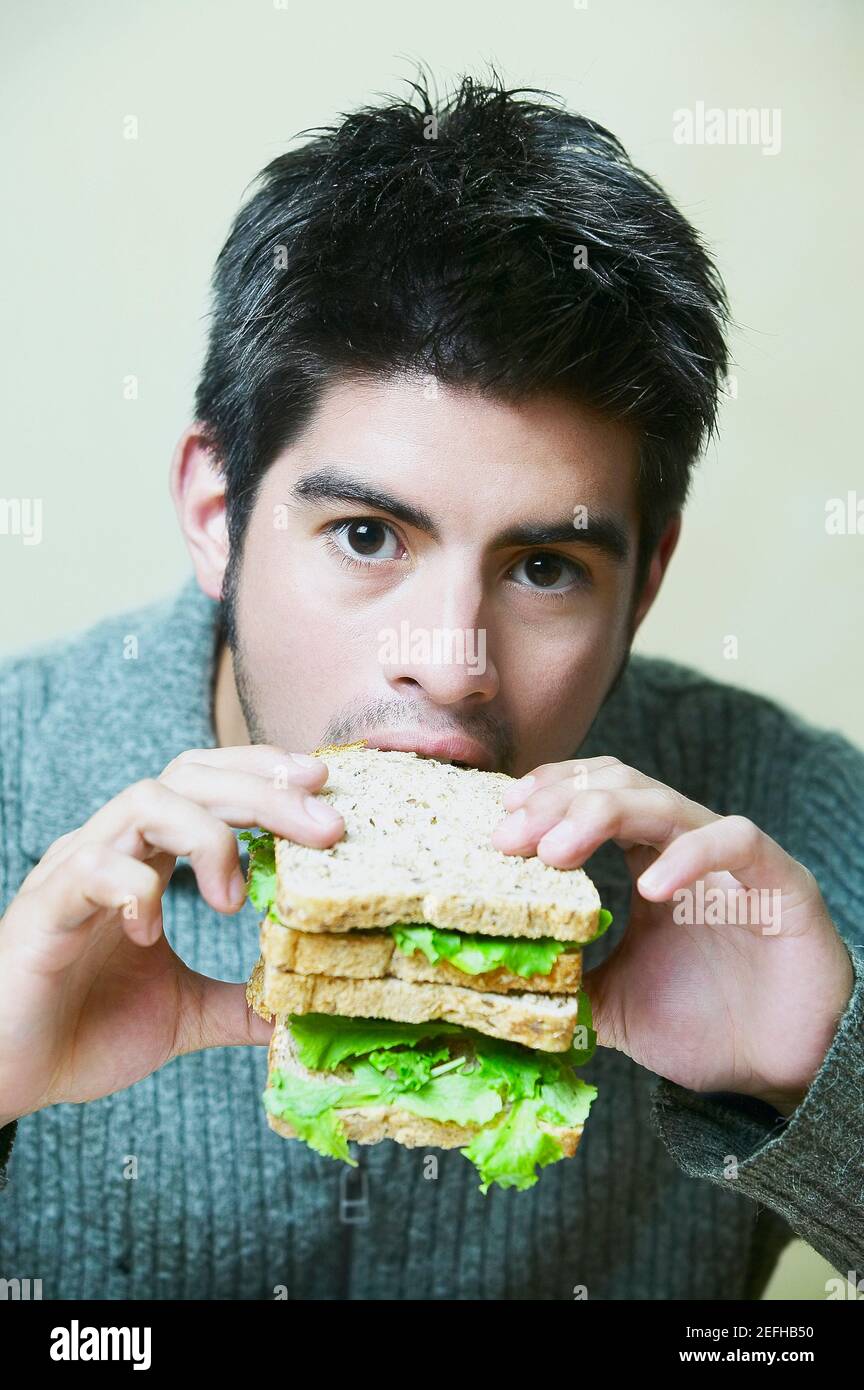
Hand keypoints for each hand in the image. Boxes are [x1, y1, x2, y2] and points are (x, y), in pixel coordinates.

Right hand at [0, 746, 343, 1125]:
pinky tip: (152, 933)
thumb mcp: (184, 1015)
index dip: (264, 773)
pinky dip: (137, 889)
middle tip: (325, 828)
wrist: (5, 1078)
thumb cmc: (81, 1031)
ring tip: (234, 901)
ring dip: (208, 837)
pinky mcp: (46, 909)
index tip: (322, 787)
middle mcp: (114, 848)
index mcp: (146, 858)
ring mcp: (77, 871)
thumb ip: (240, 1003)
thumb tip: (303, 1008)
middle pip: (191, 775)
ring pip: (146, 800)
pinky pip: (93, 867)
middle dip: (265, 791)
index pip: (209, 782)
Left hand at [492, 756, 853, 1114]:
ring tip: (557, 851)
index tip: (500, 818)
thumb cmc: (702, 1028)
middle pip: (620, 785)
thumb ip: (562, 984)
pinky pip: (736, 842)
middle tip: (512, 837)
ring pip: (667, 802)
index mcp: (647, 860)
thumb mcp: (611, 1005)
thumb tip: (491, 986)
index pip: (594, 794)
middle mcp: (686, 846)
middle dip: (560, 801)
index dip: (547, 793)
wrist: (780, 1073)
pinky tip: (651, 886)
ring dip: (605, 814)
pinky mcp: (780, 882)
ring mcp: (733, 860)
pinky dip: (690, 855)